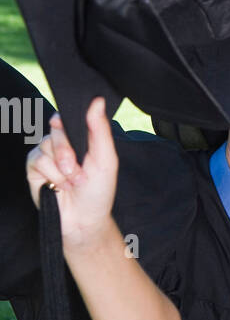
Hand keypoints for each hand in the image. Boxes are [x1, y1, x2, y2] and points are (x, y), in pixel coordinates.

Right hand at [26, 97, 118, 250]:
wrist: (84, 219)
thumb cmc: (98, 191)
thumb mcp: (106, 159)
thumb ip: (100, 129)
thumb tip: (97, 100)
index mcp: (80, 136)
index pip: (70, 115)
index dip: (69, 118)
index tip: (70, 126)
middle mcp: (61, 141)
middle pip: (57, 127)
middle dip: (68, 151)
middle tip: (79, 172)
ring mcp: (46, 153)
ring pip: (46, 144)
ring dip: (63, 168)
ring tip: (72, 183)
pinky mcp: (33, 167)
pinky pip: (38, 159)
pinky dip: (52, 175)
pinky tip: (59, 186)